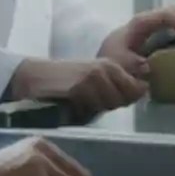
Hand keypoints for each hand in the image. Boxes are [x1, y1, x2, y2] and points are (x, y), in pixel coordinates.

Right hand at [8, 58, 147, 117]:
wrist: (35, 77)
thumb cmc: (65, 82)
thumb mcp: (94, 80)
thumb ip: (115, 87)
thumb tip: (139, 94)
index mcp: (111, 65)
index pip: (137, 89)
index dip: (128, 99)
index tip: (107, 97)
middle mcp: (105, 68)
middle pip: (124, 100)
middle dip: (110, 104)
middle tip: (89, 98)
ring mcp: (93, 77)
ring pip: (108, 105)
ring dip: (95, 108)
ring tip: (80, 99)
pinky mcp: (80, 87)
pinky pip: (91, 109)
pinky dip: (82, 110)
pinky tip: (71, 101)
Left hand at [99, 6, 174, 76]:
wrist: (99, 69)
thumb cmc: (111, 66)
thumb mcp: (124, 68)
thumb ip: (139, 68)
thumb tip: (151, 68)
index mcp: (138, 26)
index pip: (164, 15)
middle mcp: (144, 22)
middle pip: (171, 10)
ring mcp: (147, 28)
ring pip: (172, 15)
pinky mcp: (150, 36)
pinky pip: (170, 26)